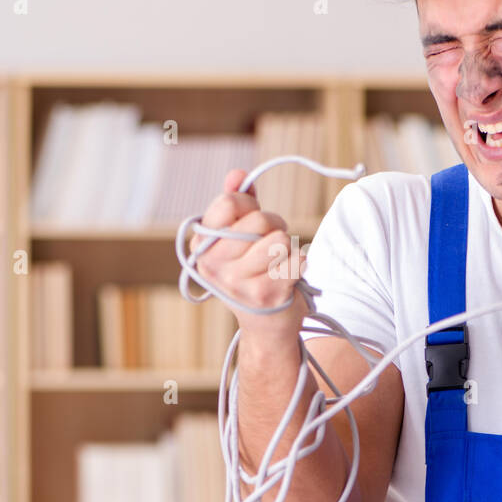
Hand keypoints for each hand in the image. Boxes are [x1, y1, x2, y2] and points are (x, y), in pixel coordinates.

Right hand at [193, 169, 306, 340]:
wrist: (265, 327)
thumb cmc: (252, 272)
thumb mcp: (237, 236)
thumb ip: (237, 202)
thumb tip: (237, 174)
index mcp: (202, 247)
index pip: (229, 203)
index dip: (248, 204)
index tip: (249, 217)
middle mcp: (215, 266)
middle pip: (259, 220)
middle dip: (273, 225)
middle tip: (270, 242)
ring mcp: (240, 283)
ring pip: (280, 239)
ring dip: (287, 246)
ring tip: (278, 261)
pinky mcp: (268, 294)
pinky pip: (297, 258)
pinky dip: (299, 263)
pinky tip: (288, 276)